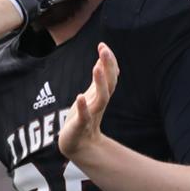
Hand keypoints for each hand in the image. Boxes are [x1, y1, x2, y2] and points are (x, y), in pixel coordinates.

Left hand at [59, 42, 117, 159]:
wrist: (78, 145)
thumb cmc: (84, 118)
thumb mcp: (92, 95)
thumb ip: (98, 79)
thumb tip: (102, 60)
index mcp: (102, 95)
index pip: (110, 76)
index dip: (109, 61)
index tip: (103, 45)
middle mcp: (99, 103)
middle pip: (109, 84)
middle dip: (108, 67)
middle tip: (104, 49)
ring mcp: (91, 114)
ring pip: (101, 98)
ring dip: (100, 83)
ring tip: (96, 68)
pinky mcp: (81, 125)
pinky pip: (84, 116)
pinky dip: (83, 107)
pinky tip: (79, 97)